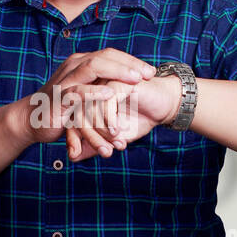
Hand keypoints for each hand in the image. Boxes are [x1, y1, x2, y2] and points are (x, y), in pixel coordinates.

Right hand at [16, 48, 155, 151]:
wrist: (32, 120)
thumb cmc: (63, 107)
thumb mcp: (86, 92)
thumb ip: (102, 84)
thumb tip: (129, 82)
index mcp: (82, 63)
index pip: (110, 54)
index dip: (132, 61)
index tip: (152, 72)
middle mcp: (74, 67)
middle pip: (105, 56)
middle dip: (129, 64)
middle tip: (148, 73)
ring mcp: (65, 80)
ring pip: (92, 68)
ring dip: (116, 72)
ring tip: (136, 79)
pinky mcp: (58, 97)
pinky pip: (77, 91)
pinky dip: (94, 91)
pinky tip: (110, 93)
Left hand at [64, 73, 181, 161]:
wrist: (165, 106)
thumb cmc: (139, 119)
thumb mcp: (114, 138)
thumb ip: (93, 145)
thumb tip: (73, 157)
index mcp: (87, 98)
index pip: (71, 118)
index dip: (74, 139)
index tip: (79, 155)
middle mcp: (92, 88)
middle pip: (77, 112)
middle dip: (89, 137)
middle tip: (104, 152)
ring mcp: (103, 81)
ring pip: (89, 107)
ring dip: (100, 130)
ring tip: (114, 142)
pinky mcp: (118, 80)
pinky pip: (105, 100)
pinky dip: (109, 119)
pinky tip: (117, 131)